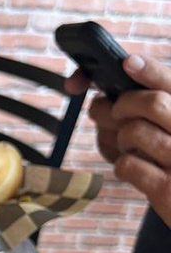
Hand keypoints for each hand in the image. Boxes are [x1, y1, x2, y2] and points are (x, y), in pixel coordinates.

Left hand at [66, 56, 170, 226]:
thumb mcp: (167, 128)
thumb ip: (143, 107)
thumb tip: (88, 93)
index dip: (150, 71)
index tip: (128, 62)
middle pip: (152, 103)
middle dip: (122, 103)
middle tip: (111, 110)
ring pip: (133, 132)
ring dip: (119, 136)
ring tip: (127, 144)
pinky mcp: (166, 189)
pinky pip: (126, 165)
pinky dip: (120, 163)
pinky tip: (132, 166)